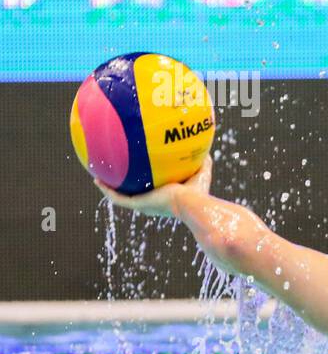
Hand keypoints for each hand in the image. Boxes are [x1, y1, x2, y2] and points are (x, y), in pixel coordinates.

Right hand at [94, 155, 211, 218]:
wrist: (191, 204)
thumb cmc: (198, 193)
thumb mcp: (200, 173)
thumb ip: (201, 161)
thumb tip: (204, 147)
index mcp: (163, 198)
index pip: (151, 191)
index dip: (143, 183)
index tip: (138, 174)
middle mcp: (151, 203)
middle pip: (133, 194)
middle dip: (124, 185)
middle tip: (115, 173)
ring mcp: (143, 205)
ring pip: (121, 197)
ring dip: (109, 188)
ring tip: (98, 176)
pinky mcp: (137, 204)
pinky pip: (117, 198)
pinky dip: (107, 190)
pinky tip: (97, 180)